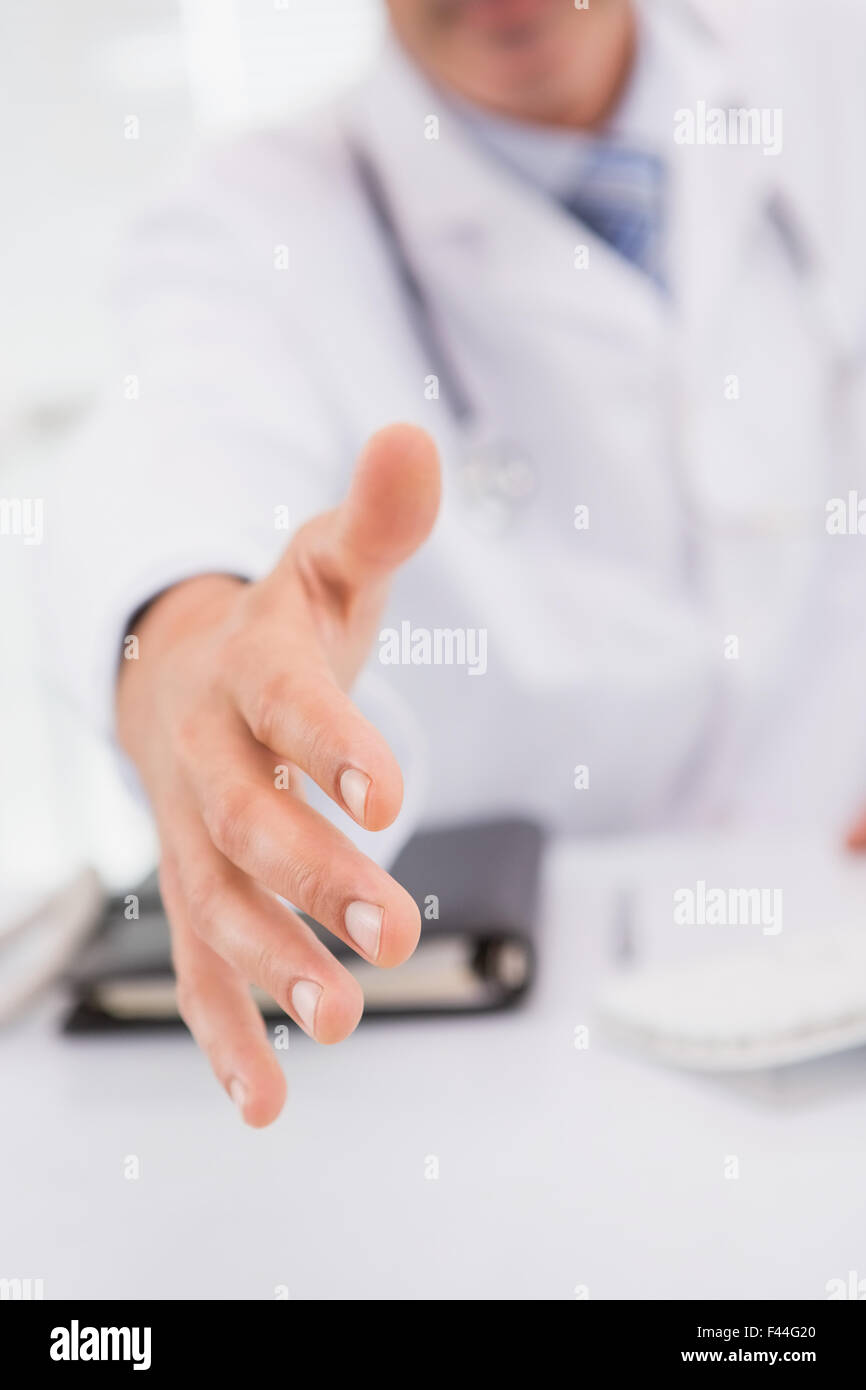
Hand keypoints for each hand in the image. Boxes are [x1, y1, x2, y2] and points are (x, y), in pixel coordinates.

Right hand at [116, 424, 440, 1125]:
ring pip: (215, 908)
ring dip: (270, 966)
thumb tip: (415, 432)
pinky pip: (198, 970)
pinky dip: (226, 1035)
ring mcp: (195, 836)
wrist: (186, 676)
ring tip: (342, 1020)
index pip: (285, 706)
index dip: (331, 745)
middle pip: (247, 823)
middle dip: (314, 877)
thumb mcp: (331, 565)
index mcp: (251, 673)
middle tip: (394, 929)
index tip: (389, 794)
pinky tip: (267, 1101)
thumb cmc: (282, 626)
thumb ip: (380, 519)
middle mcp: (209, 760)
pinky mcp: (199, 893)